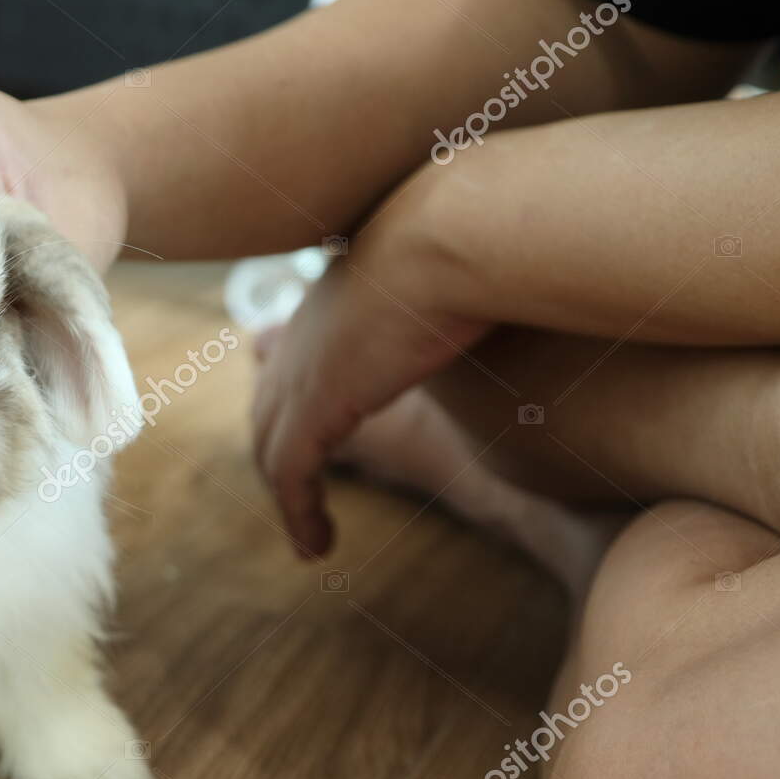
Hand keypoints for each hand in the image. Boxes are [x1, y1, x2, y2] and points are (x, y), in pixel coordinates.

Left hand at [252, 198, 489, 557]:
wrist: (461, 231)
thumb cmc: (484, 243)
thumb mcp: (463, 271)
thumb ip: (461, 288)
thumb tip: (510, 279)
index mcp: (335, 297)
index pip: (295, 353)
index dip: (298, 396)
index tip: (312, 434)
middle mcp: (304, 334)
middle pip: (269, 406)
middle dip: (279, 455)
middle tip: (298, 500)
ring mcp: (300, 371)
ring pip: (271, 448)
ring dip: (290, 500)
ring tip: (311, 540)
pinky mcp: (312, 407)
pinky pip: (288, 475)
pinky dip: (298, 514)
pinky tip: (317, 547)